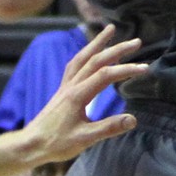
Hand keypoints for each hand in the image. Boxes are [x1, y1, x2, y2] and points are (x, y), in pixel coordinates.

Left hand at [18, 25, 145, 165]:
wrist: (31, 144)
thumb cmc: (56, 143)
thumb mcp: (84, 139)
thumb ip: (108, 128)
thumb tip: (133, 119)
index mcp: (77, 95)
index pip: (105, 75)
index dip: (126, 70)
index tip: (145, 69)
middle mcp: (71, 86)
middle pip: (96, 60)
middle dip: (117, 49)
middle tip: (137, 41)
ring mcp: (65, 86)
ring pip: (82, 58)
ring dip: (97, 43)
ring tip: (110, 30)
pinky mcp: (62, 91)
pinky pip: (74, 65)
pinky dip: (85, 54)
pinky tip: (90, 53)